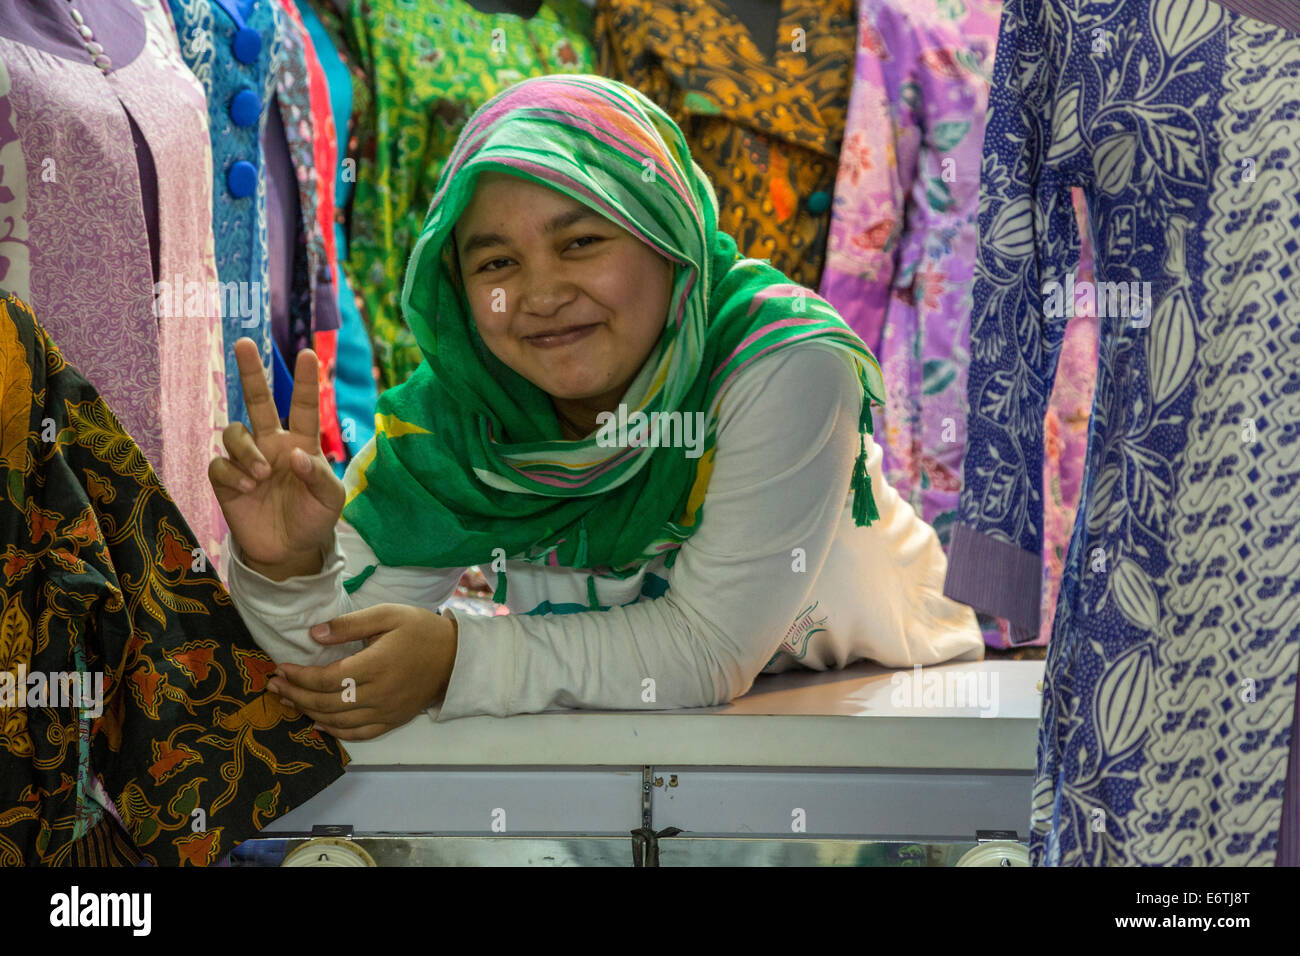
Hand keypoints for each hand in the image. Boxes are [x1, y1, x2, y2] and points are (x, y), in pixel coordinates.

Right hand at [208, 338, 344, 569]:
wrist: (288, 551)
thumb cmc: (312, 518)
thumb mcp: (330, 499)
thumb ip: (318, 476)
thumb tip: (296, 455)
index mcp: (300, 443)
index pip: (302, 406)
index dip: (305, 381)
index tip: (308, 354)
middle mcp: (271, 444)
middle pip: (257, 400)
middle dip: (250, 372)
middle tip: (245, 344)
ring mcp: (247, 460)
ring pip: (234, 432)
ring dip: (246, 450)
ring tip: (262, 475)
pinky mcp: (226, 480)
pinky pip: (219, 464)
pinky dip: (233, 472)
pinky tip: (249, 487)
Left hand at [266, 604, 458, 740]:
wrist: (455, 657)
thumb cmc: (420, 630)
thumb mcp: (387, 615)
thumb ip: (349, 625)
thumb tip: (313, 634)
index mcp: (376, 665)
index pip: (327, 679)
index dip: (299, 676)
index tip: (280, 668)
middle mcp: (379, 694)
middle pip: (326, 703)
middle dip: (296, 695)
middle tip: (274, 685)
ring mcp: (386, 712)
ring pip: (337, 721)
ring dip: (308, 713)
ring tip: (287, 701)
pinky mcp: (392, 721)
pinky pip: (357, 734)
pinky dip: (334, 732)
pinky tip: (317, 724)